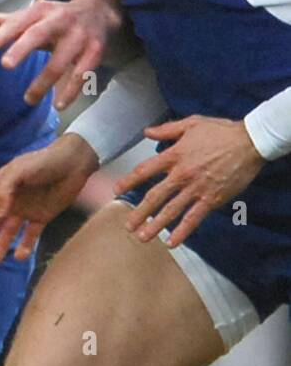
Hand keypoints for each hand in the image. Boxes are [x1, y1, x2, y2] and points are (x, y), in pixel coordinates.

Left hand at [0, 0, 122, 108]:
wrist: (101, 10)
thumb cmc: (55, 17)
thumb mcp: (30, 17)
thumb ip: (1, 22)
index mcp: (40, 11)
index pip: (18, 22)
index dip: (2, 33)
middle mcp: (60, 20)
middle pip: (39, 34)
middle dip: (22, 48)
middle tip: (5, 65)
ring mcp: (79, 37)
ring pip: (61, 62)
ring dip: (44, 82)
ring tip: (28, 100)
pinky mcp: (94, 51)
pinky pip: (83, 74)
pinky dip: (72, 90)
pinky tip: (60, 104)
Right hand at [0, 134, 98, 265]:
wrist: (73, 164)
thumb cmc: (43, 162)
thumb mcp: (19, 170)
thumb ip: (5, 190)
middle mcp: (8, 200)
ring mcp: (24, 209)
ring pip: (7, 232)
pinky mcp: (41, 217)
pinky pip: (30, 235)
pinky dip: (25, 246)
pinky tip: (20, 256)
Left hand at [117, 115, 264, 247]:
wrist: (250, 142)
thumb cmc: (220, 131)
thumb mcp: (191, 123)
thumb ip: (167, 129)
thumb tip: (146, 132)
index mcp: (174, 155)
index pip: (145, 170)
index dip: (129, 181)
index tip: (116, 190)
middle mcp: (182, 174)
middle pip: (155, 196)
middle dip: (139, 212)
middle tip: (127, 225)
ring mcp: (197, 188)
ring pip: (172, 210)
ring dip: (156, 225)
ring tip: (142, 237)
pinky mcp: (212, 199)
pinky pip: (194, 218)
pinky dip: (182, 231)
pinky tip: (172, 242)